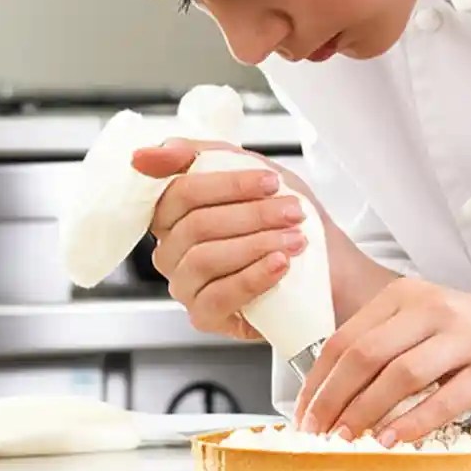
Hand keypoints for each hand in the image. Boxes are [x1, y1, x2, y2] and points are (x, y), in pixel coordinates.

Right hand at [133, 140, 322, 340]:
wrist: (329, 268)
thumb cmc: (285, 221)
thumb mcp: (251, 172)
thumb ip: (198, 154)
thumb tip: (142, 156)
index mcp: (174, 213)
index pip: (180, 192)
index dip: (228, 185)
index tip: (270, 181)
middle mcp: (172, 250)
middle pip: (196, 225)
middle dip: (252, 215)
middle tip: (291, 211)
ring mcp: (185, 285)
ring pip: (204, 259)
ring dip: (257, 245)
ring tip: (293, 239)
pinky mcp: (204, 316)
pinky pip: (217, 297)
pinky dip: (253, 277)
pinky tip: (280, 265)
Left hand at [294, 278, 470, 444]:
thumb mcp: (423, 322)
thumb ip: (383, 345)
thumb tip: (330, 392)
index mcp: (405, 296)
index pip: (346, 337)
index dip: (319, 378)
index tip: (304, 411)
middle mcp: (431, 309)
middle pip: (366, 355)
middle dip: (334, 397)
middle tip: (317, 430)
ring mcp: (462, 338)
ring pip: (400, 375)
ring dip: (366, 411)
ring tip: (347, 437)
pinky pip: (442, 399)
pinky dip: (411, 423)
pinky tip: (390, 440)